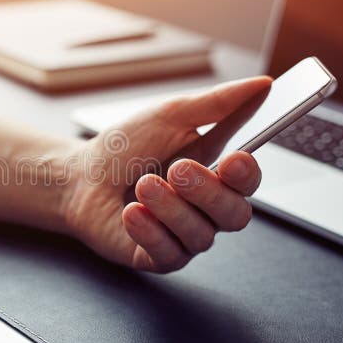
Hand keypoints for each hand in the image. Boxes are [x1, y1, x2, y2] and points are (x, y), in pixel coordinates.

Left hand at [63, 76, 270, 272]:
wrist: (79, 176)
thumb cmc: (127, 147)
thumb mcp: (170, 115)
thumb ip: (217, 103)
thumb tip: (263, 84)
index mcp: (216, 175)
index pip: (249, 183)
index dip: (248, 175)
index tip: (235, 158)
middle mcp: (206, 211)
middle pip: (234, 215)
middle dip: (207, 192)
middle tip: (177, 169)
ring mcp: (183, 237)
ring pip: (200, 236)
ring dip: (171, 208)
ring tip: (142, 185)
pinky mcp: (157, 257)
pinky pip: (169, 255)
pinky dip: (151, 231)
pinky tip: (132, 213)